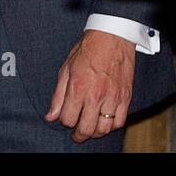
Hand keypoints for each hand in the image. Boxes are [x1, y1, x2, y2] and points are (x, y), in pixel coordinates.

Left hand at [47, 28, 134, 142]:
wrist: (111, 39)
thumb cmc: (86, 51)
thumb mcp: (65, 70)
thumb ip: (58, 96)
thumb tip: (50, 116)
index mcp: (77, 88)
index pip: (68, 119)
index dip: (64, 122)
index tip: (64, 119)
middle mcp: (95, 96)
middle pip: (86, 128)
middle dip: (78, 135)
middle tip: (76, 135)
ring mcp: (112, 98)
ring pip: (104, 129)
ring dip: (95, 133)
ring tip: (89, 129)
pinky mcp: (125, 98)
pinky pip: (120, 122)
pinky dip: (111, 126)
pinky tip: (104, 122)